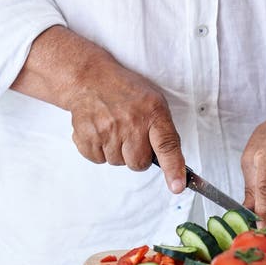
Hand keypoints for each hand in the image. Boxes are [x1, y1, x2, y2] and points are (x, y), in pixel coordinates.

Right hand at [11, 25, 185, 193]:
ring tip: (113, 126)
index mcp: (152, 111)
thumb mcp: (153, 101)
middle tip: (130, 133)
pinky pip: (98, 160)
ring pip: (118, 162)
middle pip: (138, 163)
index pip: (166, 144)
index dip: (173, 168)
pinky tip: (100, 130)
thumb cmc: (126, 90)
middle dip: (136, 154)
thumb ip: (163, 131)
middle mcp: (130, 122)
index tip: (177, 186)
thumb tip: (172, 165)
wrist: (91, 78)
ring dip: (117, 151)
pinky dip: (99, 149)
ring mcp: (107, 130)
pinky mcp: (87, 137)